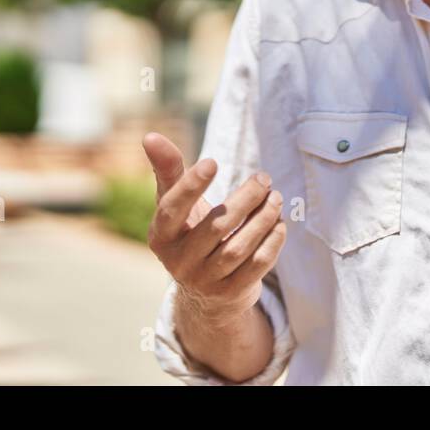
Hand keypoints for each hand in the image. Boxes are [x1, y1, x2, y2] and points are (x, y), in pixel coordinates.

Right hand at [142, 132, 286, 322]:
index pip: (171, 210)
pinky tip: (279, 223)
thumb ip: (168, 170)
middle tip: (264, 178)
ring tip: (276, 197)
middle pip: (216, 227)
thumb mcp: (175, 204)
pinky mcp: (230, 294)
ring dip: (263, 219)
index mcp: (160, 237)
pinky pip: (257, 265)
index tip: (213, 161)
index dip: (190, 186)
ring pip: (239, 247)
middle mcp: (178, 263)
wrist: (204, 293)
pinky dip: (272, 242)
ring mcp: (205, 282)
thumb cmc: (189, 232)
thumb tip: (150, 135)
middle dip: (245, 199)